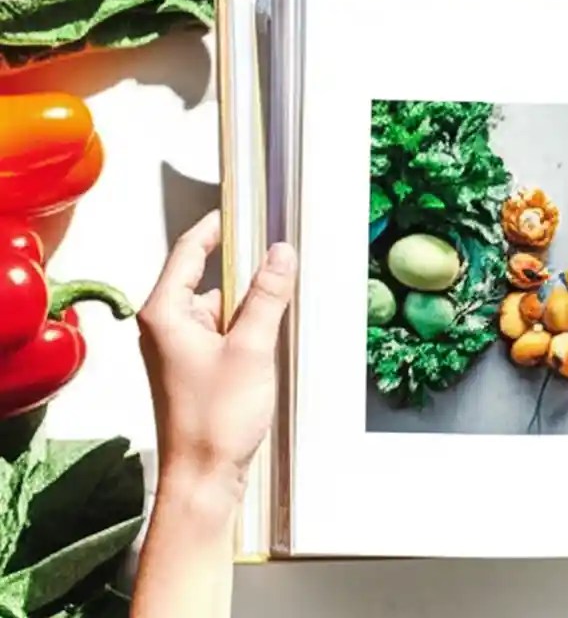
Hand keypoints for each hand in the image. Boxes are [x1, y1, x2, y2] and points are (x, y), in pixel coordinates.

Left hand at [137, 210, 296, 497]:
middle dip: (245, 280)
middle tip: (278, 277)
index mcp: (164, 313)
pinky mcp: (193, 371)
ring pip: (220, 311)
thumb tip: (280, 253)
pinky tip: (267, 353)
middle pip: (208, 281)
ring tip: (272, 334)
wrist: (203, 478)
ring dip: (249, 314)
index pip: (187, 252)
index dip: (215, 228)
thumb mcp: (252, 348)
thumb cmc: (215, 420)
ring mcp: (178, 350)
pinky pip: (223, 336)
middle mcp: (164, 327)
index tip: (239, 211)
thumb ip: (267, 296)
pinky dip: (246, 336)